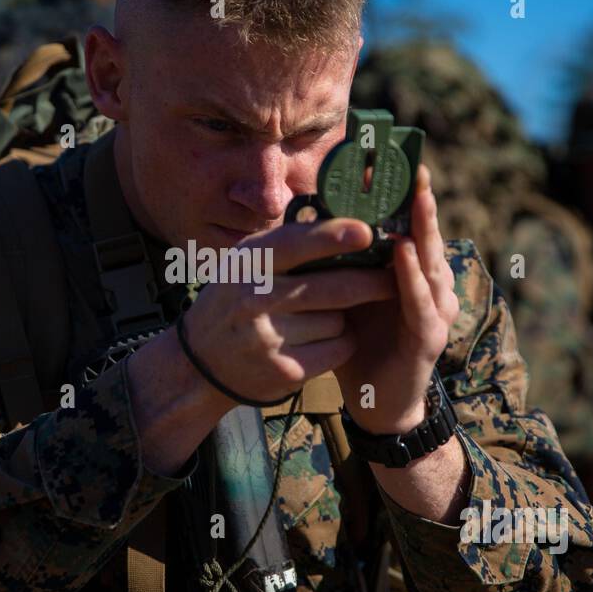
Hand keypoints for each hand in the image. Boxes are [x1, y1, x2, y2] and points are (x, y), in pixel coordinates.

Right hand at [126, 218, 395, 473]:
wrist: (201, 363)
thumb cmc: (236, 300)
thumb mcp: (246, 264)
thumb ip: (287, 243)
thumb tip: (348, 220)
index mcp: (247, 263)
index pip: (295, 244)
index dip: (332, 237)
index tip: (367, 233)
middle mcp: (253, 298)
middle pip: (331, 287)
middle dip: (370, 282)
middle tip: (391, 279)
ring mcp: (267, 338)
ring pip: (338, 320)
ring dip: (342, 317)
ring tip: (320, 317)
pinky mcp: (284, 371)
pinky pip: (337, 348)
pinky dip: (339, 343)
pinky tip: (321, 340)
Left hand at [333, 164, 459, 433]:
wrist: (377, 401)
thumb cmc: (363, 342)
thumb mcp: (349, 293)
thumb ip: (341, 262)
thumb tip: (311, 218)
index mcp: (410, 273)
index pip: (409, 225)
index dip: (403, 194)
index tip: (393, 159)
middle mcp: (430, 285)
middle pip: (426, 234)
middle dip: (420, 199)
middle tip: (414, 164)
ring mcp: (435, 310)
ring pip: (429, 262)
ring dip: (423, 228)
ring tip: (416, 196)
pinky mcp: (428, 336)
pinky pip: (420, 301)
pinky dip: (411, 276)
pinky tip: (402, 253)